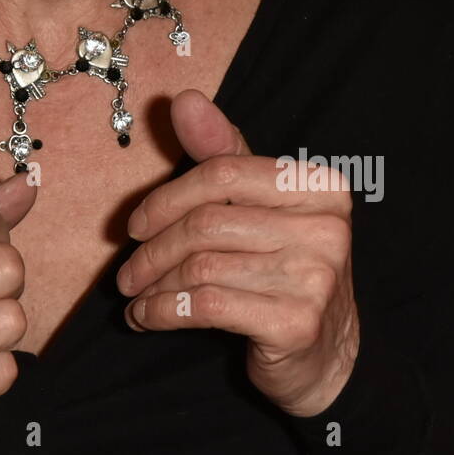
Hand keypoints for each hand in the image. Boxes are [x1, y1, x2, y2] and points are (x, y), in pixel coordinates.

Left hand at [116, 90, 359, 416]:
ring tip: (135, 297)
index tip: (133, 227)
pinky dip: (163, 311)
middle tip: (126, 273)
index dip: (166, 199)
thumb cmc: (282, 268)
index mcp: (320, 185)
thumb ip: (222, 152)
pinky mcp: (296, 323)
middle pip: (206, 223)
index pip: (222, 173)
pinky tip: (147, 318)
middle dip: (153, 250)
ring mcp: (316, 277)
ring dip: (153, 285)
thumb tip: (184, 99)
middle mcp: (327, 227)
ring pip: (201, 266)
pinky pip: (205, 305)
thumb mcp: (258, 206)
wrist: (328, 355)